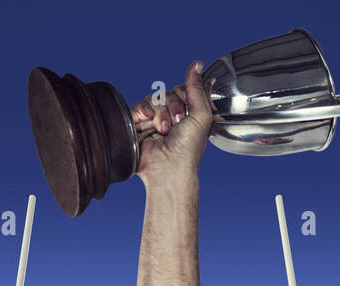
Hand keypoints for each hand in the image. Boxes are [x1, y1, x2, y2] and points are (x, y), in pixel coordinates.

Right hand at [130, 60, 215, 187]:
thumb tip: (197, 64)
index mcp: (189, 114)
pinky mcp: (139, 125)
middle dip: (172, 105)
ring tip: (162, 131)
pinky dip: (143, 113)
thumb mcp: (201, 114)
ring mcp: (155, 121)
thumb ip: (198, 87)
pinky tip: (149, 126)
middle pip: (168, 92)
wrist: (167, 167)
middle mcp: (172, 117)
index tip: (187, 111)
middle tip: (176, 123)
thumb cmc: (188, 148)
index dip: (184, 96)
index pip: (183, 89)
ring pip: (153, 98)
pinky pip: (138, 106)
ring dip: (159, 112)